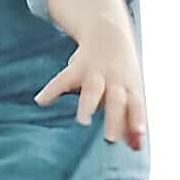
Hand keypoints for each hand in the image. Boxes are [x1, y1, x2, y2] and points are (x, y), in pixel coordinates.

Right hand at [34, 16, 146, 150]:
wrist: (108, 32)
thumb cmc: (122, 69)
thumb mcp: (131, 88)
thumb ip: (131, 118)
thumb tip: (136, 147)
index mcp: (130, 85)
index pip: (137, 104)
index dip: (137, 121)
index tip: (138, 140)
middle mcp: (115, 79)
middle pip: (116, 99)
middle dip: (114, 118)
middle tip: (110, 139)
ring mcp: (96, 72)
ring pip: (93, 88)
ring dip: (88, 105)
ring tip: (82, 121)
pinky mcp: (77, 67)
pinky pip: (63, 79)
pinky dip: (51, 90)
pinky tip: (41, 101)